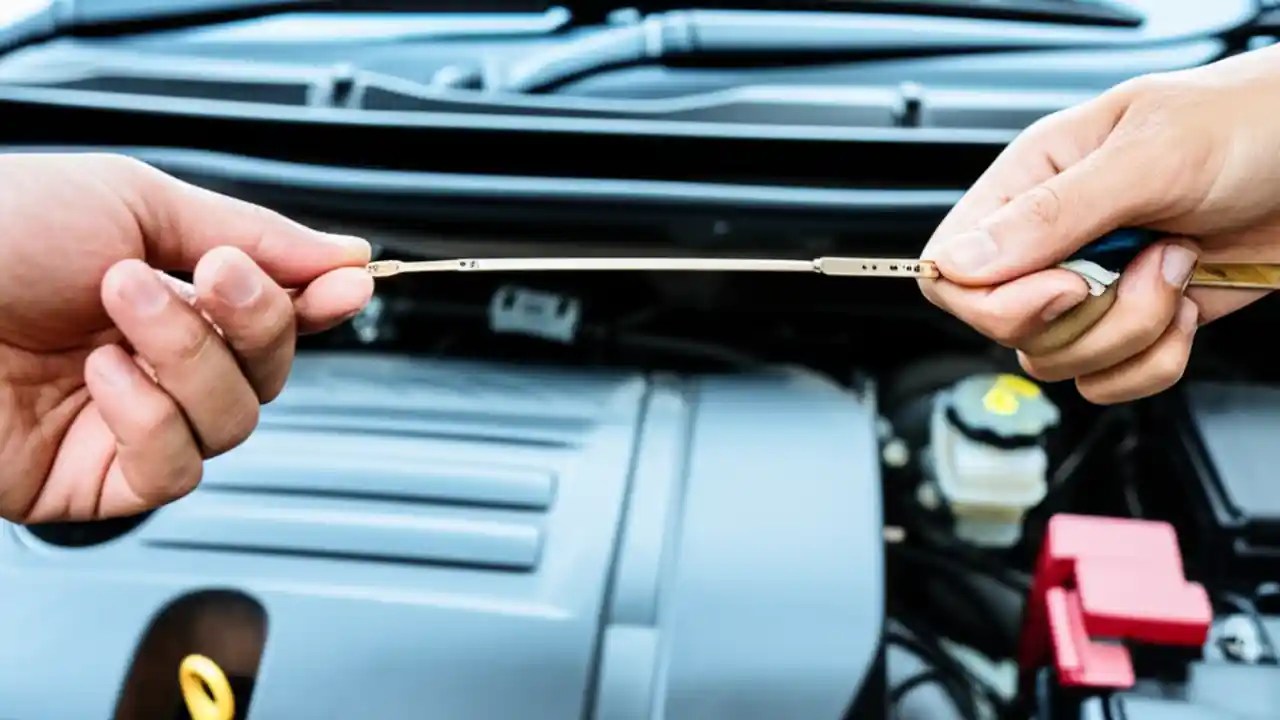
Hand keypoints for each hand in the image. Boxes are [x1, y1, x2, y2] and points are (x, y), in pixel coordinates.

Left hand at [0, 153, 373, 522]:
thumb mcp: (136, 201)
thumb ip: (252, 233)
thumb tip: (344, 257)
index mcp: (163, 293)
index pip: (268, 315)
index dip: (316, 304)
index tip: (351, 286)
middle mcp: (150, 362)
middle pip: (267, 374)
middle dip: (254, 323)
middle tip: (214, 276)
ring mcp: (123, 423)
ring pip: (232, 424)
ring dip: (189, 362)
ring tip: (120, 310)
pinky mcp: (91, 481)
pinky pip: (174, 470)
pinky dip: (150, 421)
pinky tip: (100, 380)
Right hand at [919, 44, 1279, 403]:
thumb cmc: (1245, 124)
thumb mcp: (1148, 156)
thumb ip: (1052, 214)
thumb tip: (961, 262)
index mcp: (1029, 185)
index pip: (952, 270)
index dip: (993, 301)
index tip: (1063, 286)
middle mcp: (1049, 242)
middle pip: (1005, 329)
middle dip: (1084, 316)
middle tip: (1137, 264)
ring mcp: (1091, 288)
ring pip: (1059, 361)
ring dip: (1133, 330)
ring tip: (1176, 264)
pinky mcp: (1135, 323)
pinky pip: (1110, 380)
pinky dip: (1156, 359)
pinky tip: (1187, 301)